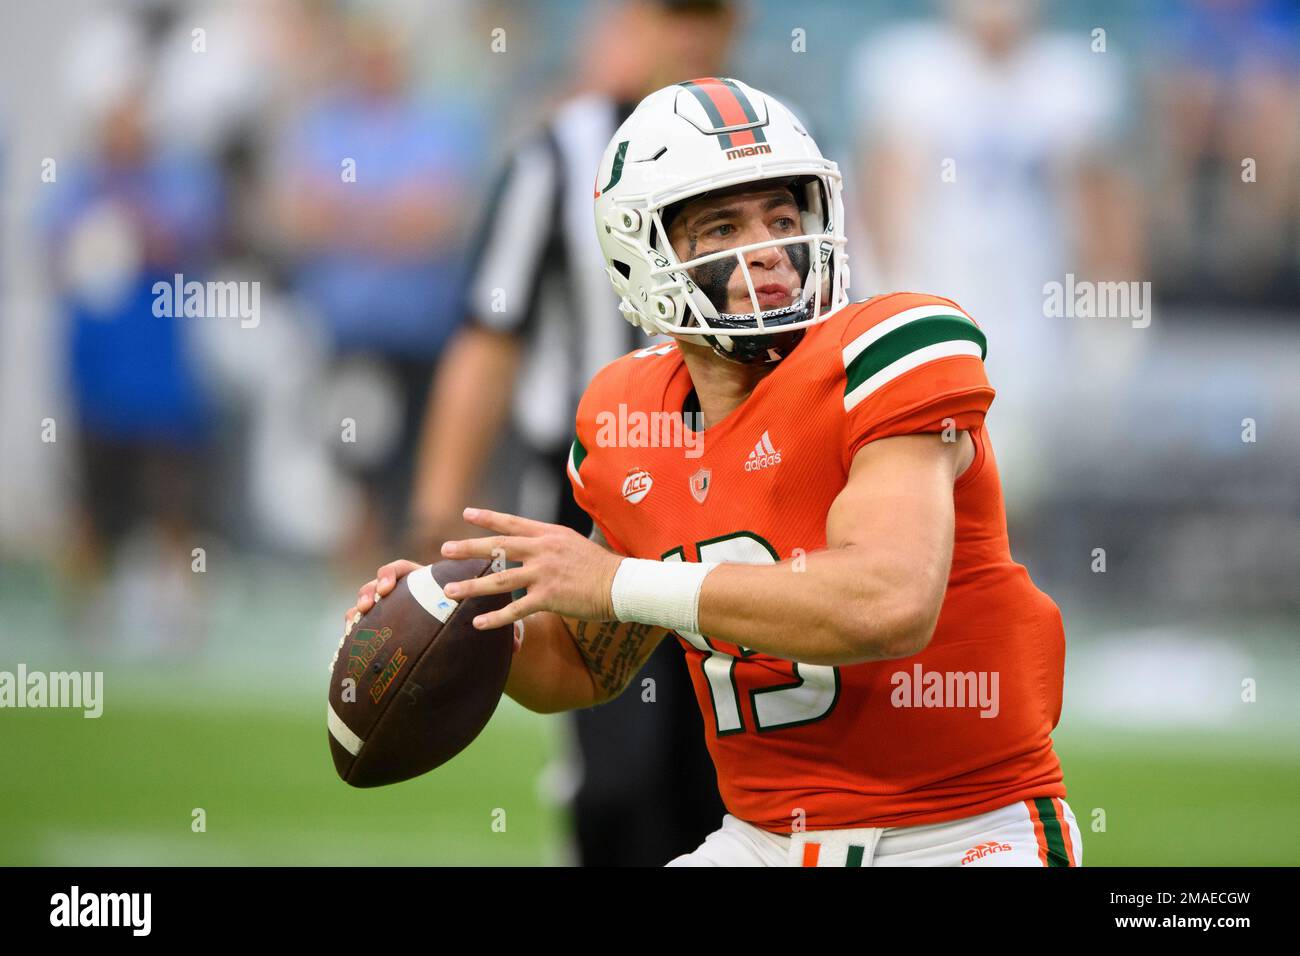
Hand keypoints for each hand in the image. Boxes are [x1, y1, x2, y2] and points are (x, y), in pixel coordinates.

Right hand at [341, 557, 524, 650]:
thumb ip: (501, 628)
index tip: (392, 585)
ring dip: (360, 603)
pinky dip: (354, 627)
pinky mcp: (384, 629)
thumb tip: (519, 647)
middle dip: (373, 587)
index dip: (394, 574)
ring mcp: (392, 611)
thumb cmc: (476, 628)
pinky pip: (364, 626)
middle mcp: (405, 595)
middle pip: (381, 582)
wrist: (462, 642)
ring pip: (369, 601)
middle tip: (375, 599)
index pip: (405, 570)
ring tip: (358, 615)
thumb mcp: (487, 623)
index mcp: (426, 585)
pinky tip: (349, 638)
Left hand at [439, 507, 622, 629]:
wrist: (622, 584)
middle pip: (498, 547)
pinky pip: (516, 609)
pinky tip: (478, 624)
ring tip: (449, 592)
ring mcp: (545, 573)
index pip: (512, 523)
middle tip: (445, 550)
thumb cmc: (600, 567)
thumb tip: (533, 545)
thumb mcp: (573, 543)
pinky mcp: (549, 597)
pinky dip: (495, 618)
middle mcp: (543, 550)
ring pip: (500, 579)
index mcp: (549, 535)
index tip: (466, 514)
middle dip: (469, 548)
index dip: (488, 518)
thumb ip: (550, 543)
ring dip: (471, 587)